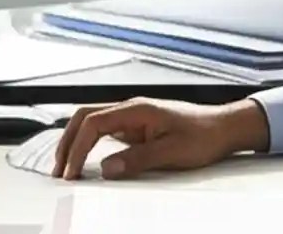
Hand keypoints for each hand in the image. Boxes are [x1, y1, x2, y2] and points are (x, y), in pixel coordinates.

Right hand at [51, 97, 269, 179]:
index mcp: (137, 109)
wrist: (224, 128)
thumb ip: (138, 159)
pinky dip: (89, 144)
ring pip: (92, 122)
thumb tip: (106, 169)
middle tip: (58, 169)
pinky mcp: (137, 127)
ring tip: (65, 166)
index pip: (93, 123)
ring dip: (75, 142)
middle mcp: (131, 109)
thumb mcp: (172, 152)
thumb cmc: (204, 135)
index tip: (70, 172)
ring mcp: (133, 117)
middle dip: (67, 142)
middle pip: (85, 117)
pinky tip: (85, 159)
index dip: (77, 148)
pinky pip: (105, 131)